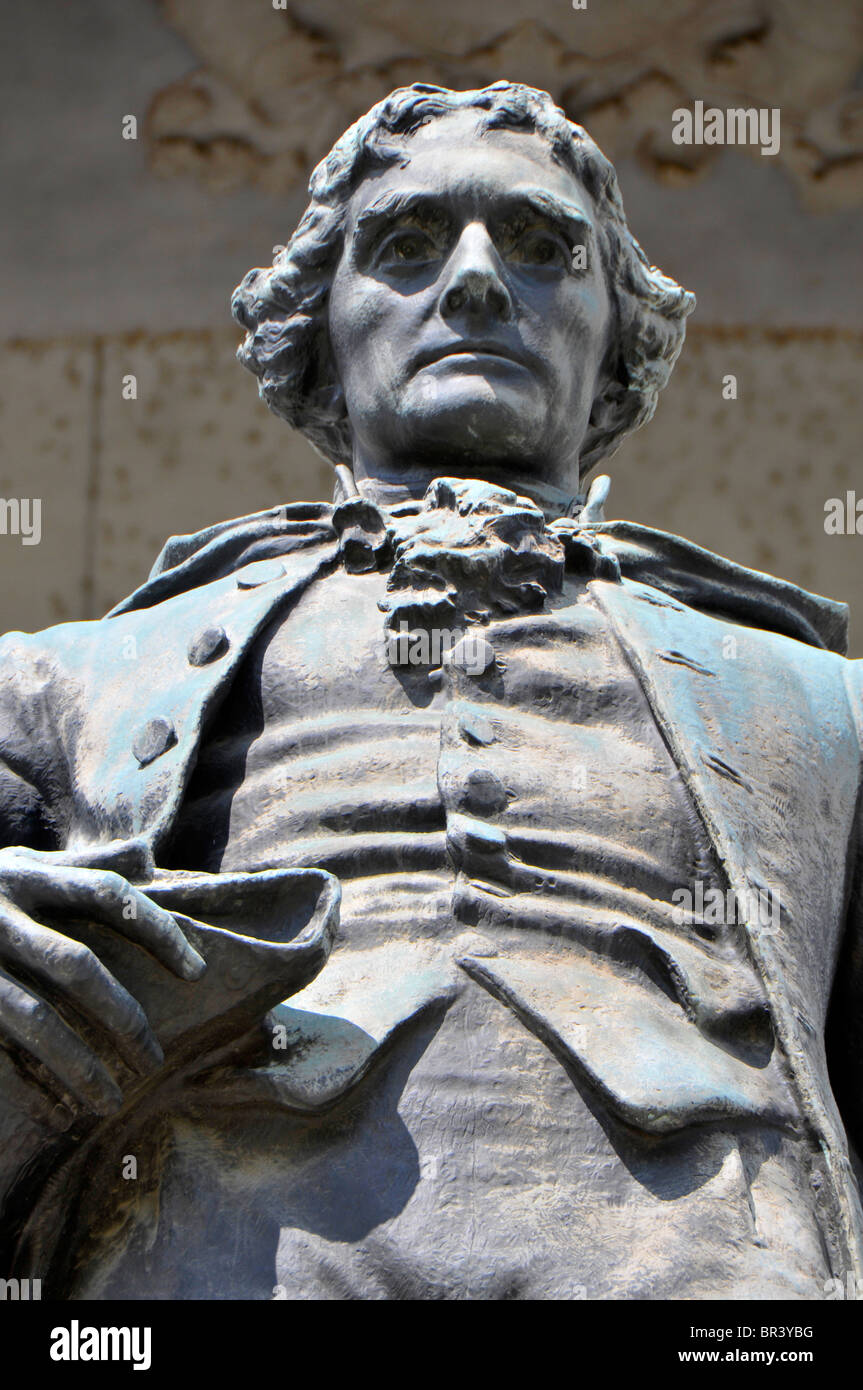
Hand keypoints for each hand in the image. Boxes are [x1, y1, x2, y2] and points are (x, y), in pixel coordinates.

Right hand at [0, 844, 204, 1118]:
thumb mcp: (17, 864)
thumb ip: (80, 865)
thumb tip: (149, 855)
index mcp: (27, 872)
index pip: (109, 893)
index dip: (157, 929)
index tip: (197, 970)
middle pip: (77, 965)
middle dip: (123, 1016)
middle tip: (156, 1058)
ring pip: (34, 1017)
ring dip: (78, 1062)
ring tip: (111, 1099)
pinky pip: (0, 1038)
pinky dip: (30, 1072)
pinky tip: (56, 1099)